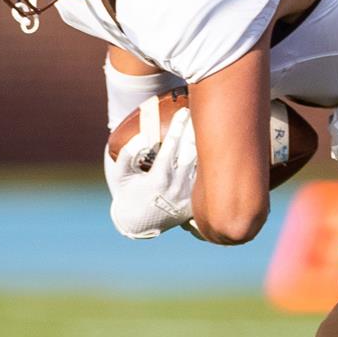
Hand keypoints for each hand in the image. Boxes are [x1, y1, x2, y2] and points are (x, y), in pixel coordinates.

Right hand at [106, 106, 199, 238]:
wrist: (138, 225)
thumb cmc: (127, 195)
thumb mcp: (121, 175)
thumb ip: (128, 154)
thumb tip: (142, 136)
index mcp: (160, 177)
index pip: (173, 145)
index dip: (178, 126)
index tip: (183, 111)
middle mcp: (178, 186)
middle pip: (192, 151)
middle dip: (196, 130)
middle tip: (202, 112)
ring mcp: (189, 195)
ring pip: (202, 165)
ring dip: (207, 145)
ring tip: (212, 126)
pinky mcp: (195, 203)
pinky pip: (205, 181)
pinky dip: (211, 165)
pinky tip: (216, 149)